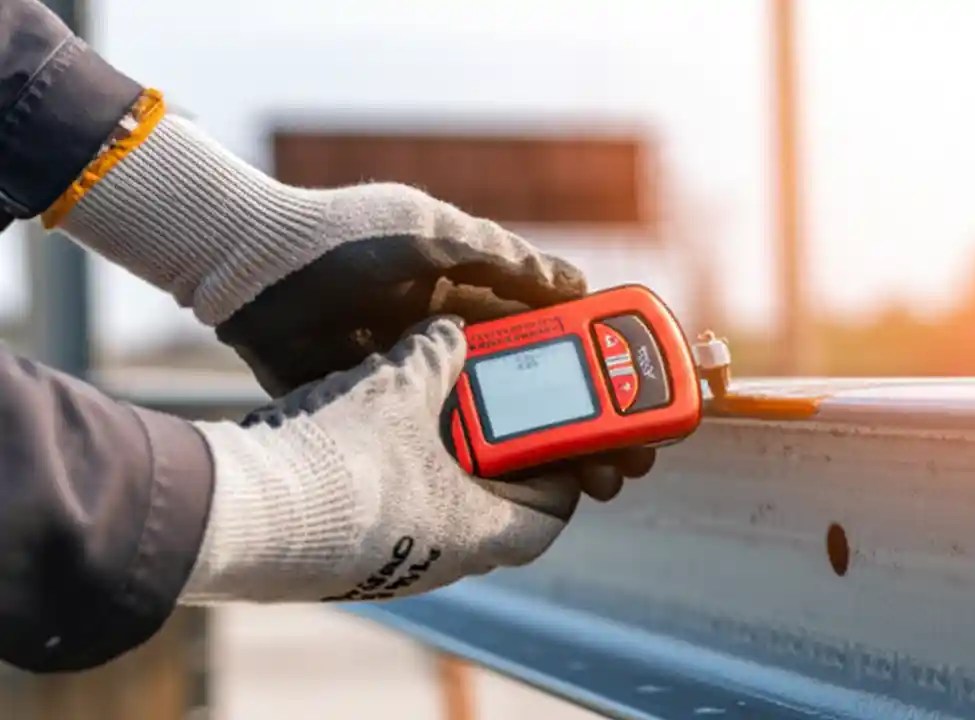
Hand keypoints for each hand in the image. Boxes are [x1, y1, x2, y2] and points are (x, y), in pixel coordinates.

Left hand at [55, 112, 654, 491]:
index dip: (601, 364)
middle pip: (543, 393)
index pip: (556, 335)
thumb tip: (573, 285)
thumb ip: (496, 256)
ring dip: (553, 456)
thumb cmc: (343, 238)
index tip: (639, 392)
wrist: (254, 271)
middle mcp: (458, 344)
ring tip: (595, 484)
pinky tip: (525, 497)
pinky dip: (490, 474)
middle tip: (628, 459)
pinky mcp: (387, 415)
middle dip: (591, 424)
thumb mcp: (429, 233)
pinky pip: (447, 449)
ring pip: (504, 429)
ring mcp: (424, 384)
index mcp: (475, 296)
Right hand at [182, 318, 584, 602]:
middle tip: (495, 423)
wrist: (238, 512)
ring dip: (445, 477)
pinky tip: (373, 446)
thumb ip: (435, 354)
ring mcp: (388, 571)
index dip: (561, 480)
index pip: (548, 519)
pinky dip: (399, 489)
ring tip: (433, 423)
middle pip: (496, 519)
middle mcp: (438, 563)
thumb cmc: (336, 456)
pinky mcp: (343, 567)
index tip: (558, 445)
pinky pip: (391, 528)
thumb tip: (451, 329)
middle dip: (500, 468)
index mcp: (472, 530)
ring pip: (440, 523)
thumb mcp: (399, 387)